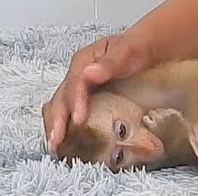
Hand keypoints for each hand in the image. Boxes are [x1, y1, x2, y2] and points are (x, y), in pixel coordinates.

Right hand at [41, 30, 154, 151]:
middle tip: (57, 141)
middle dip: (57, 120)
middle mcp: (76, 76)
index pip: (74, 83)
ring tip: (55, 148)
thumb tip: (89, 73)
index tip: (78, 119)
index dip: (75, 102)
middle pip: (60, 99)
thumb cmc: (136, 49)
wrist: (143, 49)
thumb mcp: (128, 51)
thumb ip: (110, 62)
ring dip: (55, 126)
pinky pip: (67, 114)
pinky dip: (64, 128)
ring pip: (58, 108)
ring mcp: (77, 90)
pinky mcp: (81, 101)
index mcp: (83, 61)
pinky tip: (65, 144)